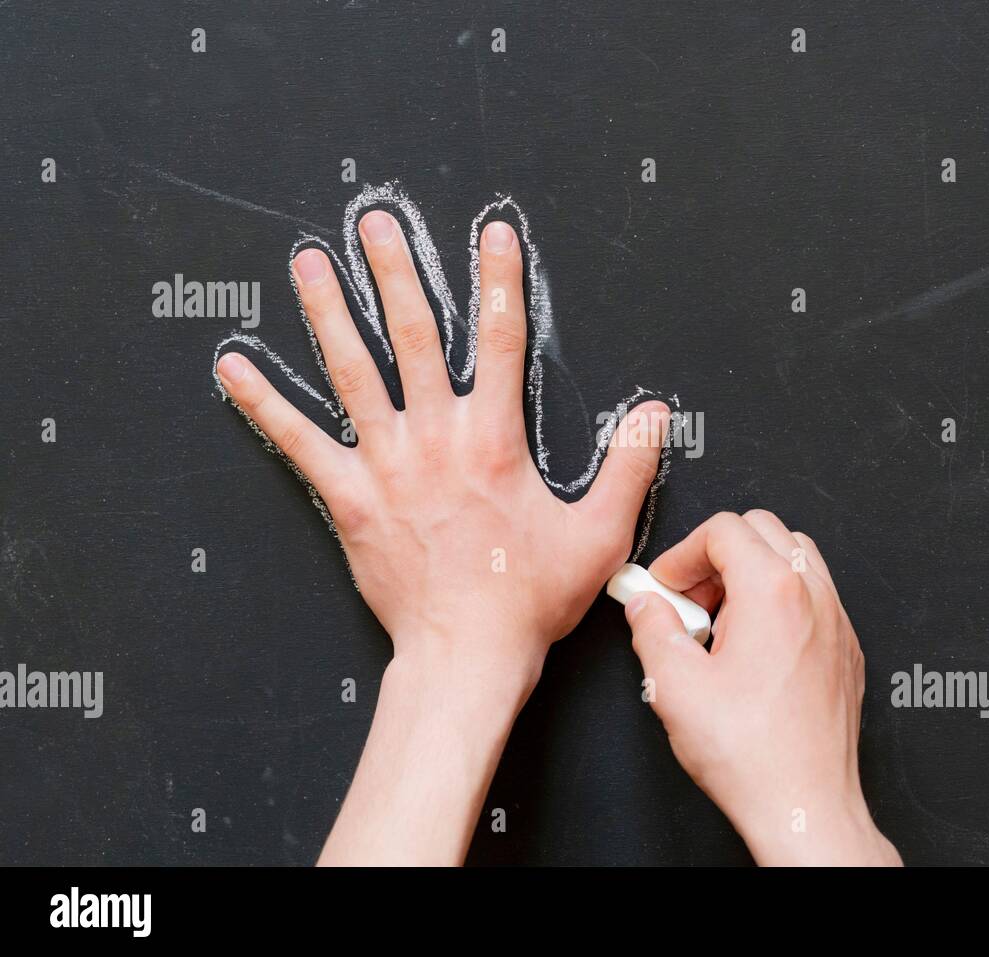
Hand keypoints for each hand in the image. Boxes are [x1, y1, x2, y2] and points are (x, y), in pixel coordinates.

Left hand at [216, 212, 668, 681]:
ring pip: (353, 371)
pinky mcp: (348, 496)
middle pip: (414, 336)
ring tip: (306, 263)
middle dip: (395, 272)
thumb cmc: (527, 598)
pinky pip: (298, 441)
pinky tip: (234, 369)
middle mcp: (435, 438)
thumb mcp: (599, 533)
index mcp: (494, 439)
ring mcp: (386, 464)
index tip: (493, 234)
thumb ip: (629, 467)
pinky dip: (265, 403)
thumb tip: (653, 413)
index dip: (499, 280)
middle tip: (375, 223)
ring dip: (329, 312)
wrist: (467, 651)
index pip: (502, 339)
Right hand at [623, 510, 900, 865]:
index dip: (683, 553)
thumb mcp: (673, 685)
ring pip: (795, 558)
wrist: (804, 804)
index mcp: (772, 591)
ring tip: (722, 621)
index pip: (724, 528)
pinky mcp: (846, 650)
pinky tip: (754, 647)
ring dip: (752, 573)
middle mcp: (813, 597)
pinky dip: (781, 601)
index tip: (667, 586)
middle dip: (718, 555)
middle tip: (691, 599)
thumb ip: (652, 629)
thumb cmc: (753, 754)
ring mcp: (837, 622)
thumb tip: (647, 607)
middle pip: (764, 530)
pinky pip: (814, 597)